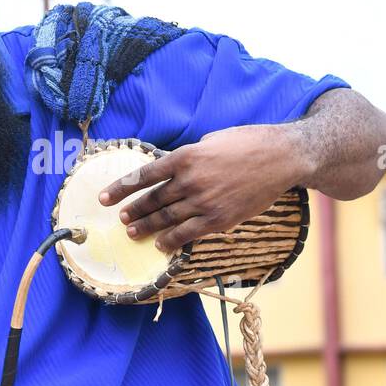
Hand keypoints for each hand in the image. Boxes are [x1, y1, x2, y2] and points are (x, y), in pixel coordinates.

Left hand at [97, 124, 305, 252]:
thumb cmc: (247, 143)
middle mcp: (190, 180)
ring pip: (166, 219)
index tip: (105, 198)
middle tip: (120, 218)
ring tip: (132, 232)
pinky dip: (172, 241)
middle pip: (152, 200)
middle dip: (132, 211)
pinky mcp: (219, 219)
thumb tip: (173, 169)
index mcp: (186, 156)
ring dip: (146, 227)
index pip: (144, 175)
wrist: (281, 158)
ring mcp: (204, 202)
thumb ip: (189, 157)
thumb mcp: (211, 141)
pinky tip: (161, 245)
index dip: (121, 189)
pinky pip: (188, 234)